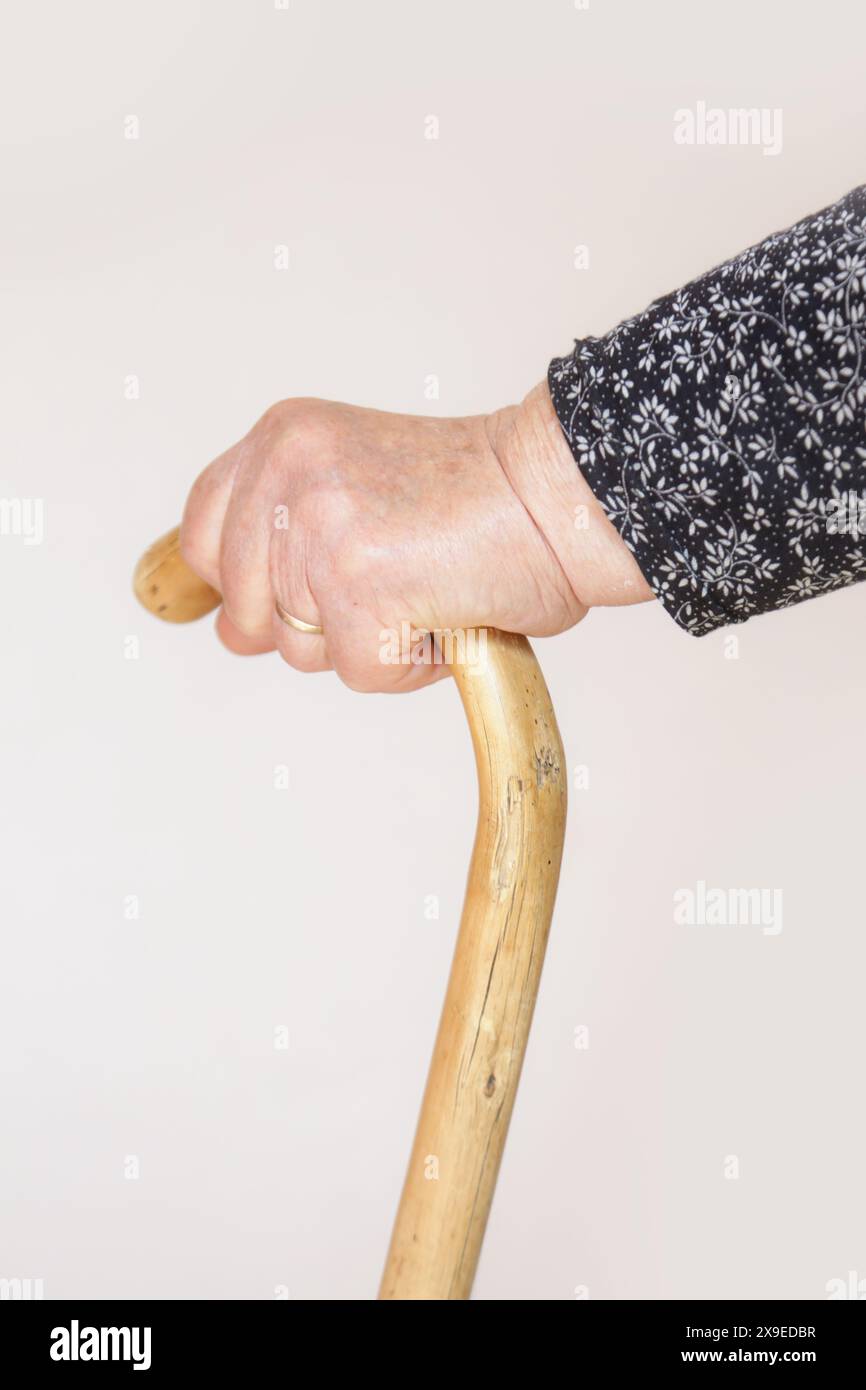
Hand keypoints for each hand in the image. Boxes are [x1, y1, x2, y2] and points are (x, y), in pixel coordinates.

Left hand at [179, 381, 652, 692]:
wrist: (566, 494)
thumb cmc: (488, 497)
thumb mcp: (356, 476)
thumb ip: (295, 522)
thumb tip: (240, 615)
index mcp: (282, 437)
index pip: (200, 530)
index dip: (228, 584)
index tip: (258, 606)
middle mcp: (287, 475)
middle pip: (244, 610)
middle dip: (306, 629)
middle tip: (381, 598)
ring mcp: (318, 533)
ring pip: (301, 650)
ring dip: (364, 644)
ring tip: (425, 592)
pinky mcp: (357, 590)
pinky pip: (361, 673)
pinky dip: (411, 665)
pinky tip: (448, 613)